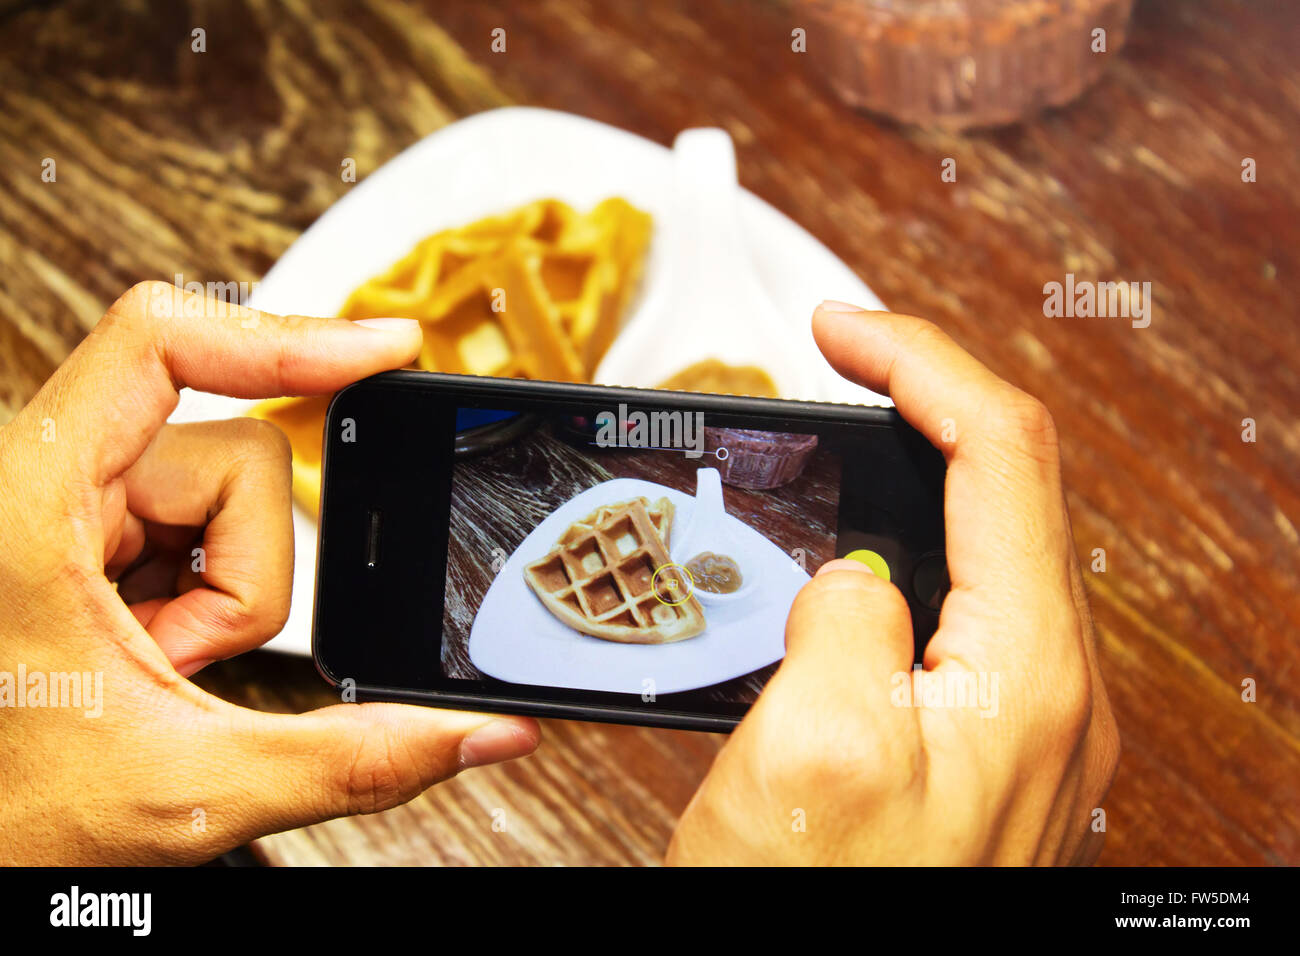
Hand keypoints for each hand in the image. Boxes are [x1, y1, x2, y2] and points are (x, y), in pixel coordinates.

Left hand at [0, 282, 538, 864]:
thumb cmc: (12, 814)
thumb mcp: (191, 791)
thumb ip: (354, 763)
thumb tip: (484, 729)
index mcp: (29, 507)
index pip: (160, 346)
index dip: (284, 337)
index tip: (384, 351)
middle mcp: (42, 479)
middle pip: (236, 453)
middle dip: (244, 573)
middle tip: (178, 657)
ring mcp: (70, 498)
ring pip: (232, 488)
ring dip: (227, 589)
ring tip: (161, 660)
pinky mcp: (93, 522)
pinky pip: (205, 516)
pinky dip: (212, 585)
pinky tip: (162, 643)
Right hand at [667, 301, 1118, 865]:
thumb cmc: (822, 912)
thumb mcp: (810, 747)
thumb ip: (847, 615)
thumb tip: (859, 579)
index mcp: (1027, 672)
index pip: (1000, 453)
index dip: (919, 363)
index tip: (839, 328)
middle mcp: (1051, 694)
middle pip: (1011, 488)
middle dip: (925, 403)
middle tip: (845, 365)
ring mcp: (1025, 724)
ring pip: (987, 547)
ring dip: (918, 475)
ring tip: (849, 434)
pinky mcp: (983, 749)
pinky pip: (963, 612)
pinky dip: (911, 551)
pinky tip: (857, 553)